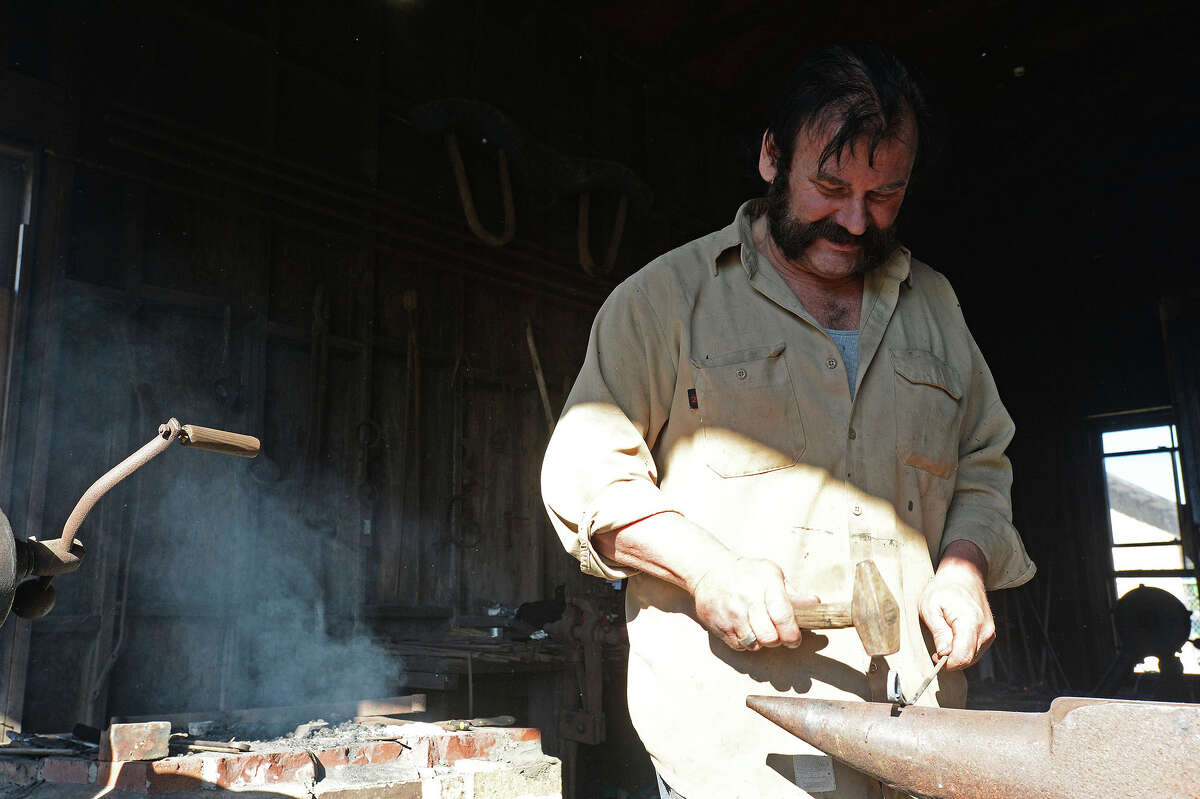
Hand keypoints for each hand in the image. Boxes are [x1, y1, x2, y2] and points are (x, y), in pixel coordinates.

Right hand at [691, 557, 815, 651]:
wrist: (709, 572)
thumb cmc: (746, 573)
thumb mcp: (771, 574)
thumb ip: (792, 593)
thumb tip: (815, 604)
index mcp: (765, 584)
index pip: (783, 616)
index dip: (792, 634)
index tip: (795, 638)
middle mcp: (747, 599)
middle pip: (770, 637)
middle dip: (779, 641)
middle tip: (779, 635)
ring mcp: (732, 614)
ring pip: (755, 644)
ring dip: (762, 642)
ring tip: (761, 629)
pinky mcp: (720, 626)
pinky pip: (740, 646)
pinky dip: (747, 643)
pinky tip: (746, 629)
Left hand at [919, 541, 994, 669]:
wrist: (963, 576)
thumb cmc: (942, 590)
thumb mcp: (930, 607)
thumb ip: (938, 632)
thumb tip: (944, 654)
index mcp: (970, 623)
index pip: (962, 658)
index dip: (946, 663)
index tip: (935, 654)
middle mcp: (985, 630)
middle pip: (967, 661)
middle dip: (950, 659)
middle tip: (937, 644)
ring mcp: (990, 634)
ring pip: (971, 658)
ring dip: (956, 654)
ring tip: (945, 635)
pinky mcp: (990, 635)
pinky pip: (975, 652)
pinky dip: (963, 649)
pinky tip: (954, 636)